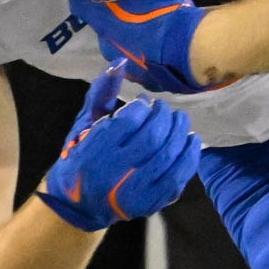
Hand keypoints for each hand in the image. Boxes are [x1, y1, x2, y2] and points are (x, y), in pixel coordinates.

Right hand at [36, 62, 199, 230]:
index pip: (129, 122)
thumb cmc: (80, 157)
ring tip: (179, 120)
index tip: (144, 103)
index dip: (143, 107)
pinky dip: (189, 155)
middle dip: (164, 117)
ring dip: (180, 132)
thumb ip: (101, 93)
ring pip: (167, 156)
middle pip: (152, 138)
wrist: (78, 205)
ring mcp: (134, 191)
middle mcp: (113, 174)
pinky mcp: (151, 203)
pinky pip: (178, 177)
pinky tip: (191, 140)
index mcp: (92, 151)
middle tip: (164, 109)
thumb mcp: (83, 123)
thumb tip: (121, 62)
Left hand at [66, 0, 210, 92]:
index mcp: (107, 23)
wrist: (199, 53)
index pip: (81, 4)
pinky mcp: (154, 81)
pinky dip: (150, 55)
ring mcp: (133, 67)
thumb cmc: (169, 13)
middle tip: (122, 3)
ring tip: (144, 25)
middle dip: (108, 17)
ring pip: (123, 50)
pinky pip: (145, 65)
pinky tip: (164, 47)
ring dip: (128, 38)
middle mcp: (114, 47)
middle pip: (102, 30)